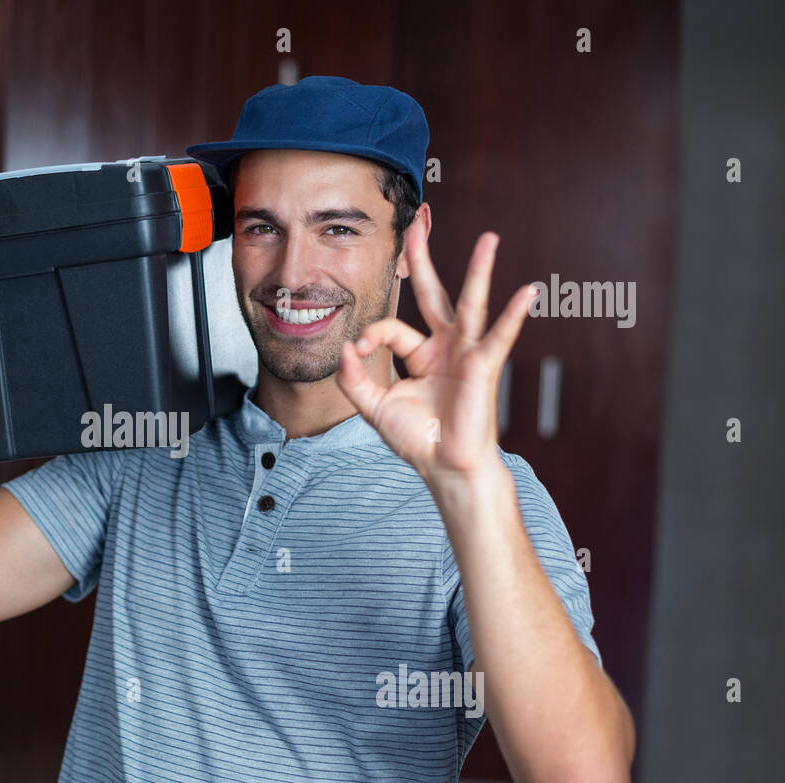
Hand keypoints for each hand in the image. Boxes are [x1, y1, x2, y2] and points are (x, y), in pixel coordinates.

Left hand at [335, 228, 534, 485]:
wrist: (445, 468)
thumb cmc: (417, 438)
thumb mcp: (374, 407)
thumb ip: (355, 378)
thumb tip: (346, 346)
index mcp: (421, 354)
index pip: (391, 328)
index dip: (371, 335)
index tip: (358, 350)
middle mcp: (445, 347)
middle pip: (432, 293)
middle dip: (424, 258)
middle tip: (420, 221)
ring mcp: (466, 354)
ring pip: (470, 303)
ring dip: (478, 271)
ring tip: (489, 239)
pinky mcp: (483, 367)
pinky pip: (499, 337)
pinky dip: (514, 316)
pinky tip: (527, 293)